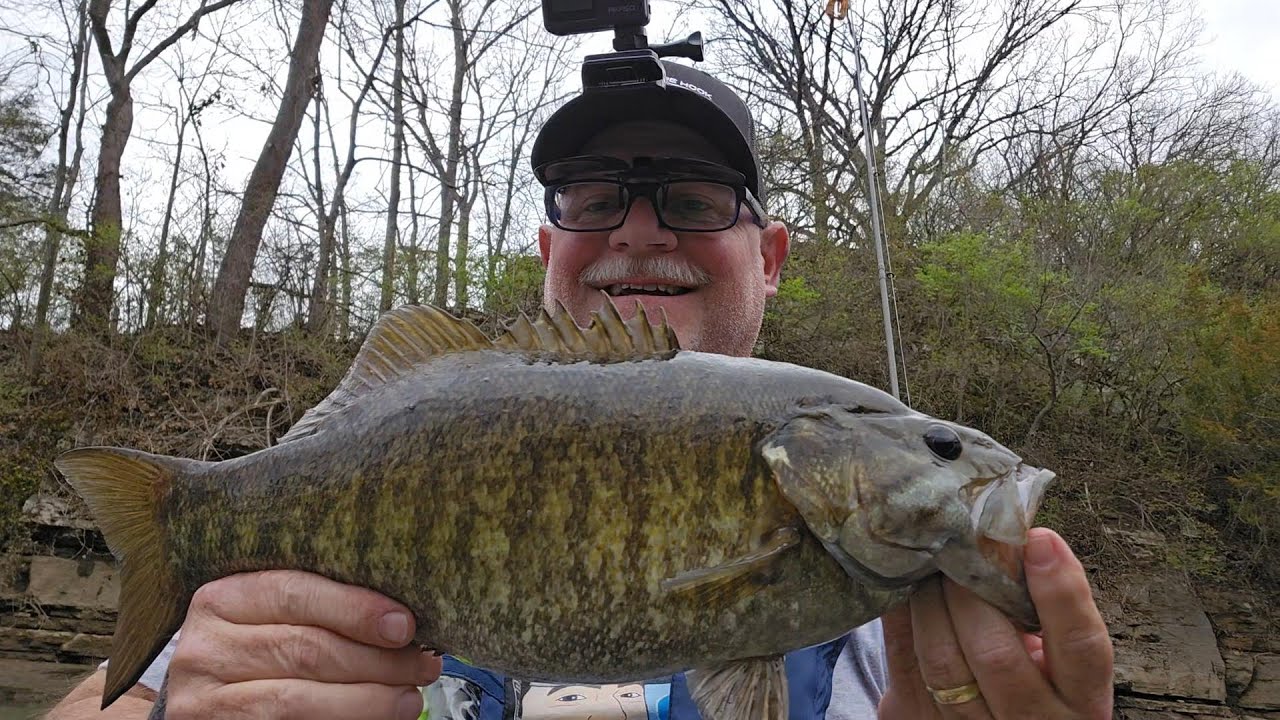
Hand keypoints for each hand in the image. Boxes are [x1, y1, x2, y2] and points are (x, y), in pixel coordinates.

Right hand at [160, 570, 441, 719]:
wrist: (210, 702)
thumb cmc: (257, 649)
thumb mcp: (272, 618)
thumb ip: (320, 608)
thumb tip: (400, 620)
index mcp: (221, 599)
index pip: (295, 593)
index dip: (355, 609)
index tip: (405, 625)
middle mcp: (204, 648)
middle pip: (304, 649)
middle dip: (375, 659)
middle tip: (422, 665)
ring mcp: (205, 699)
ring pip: (297, 699)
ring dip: (367, 700)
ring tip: (409, 698)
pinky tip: (376, 716)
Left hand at [878, 528, 1112, 718]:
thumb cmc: (1024, 672)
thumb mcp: (1049, 652)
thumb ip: (1038, 609)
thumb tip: (1009, 534)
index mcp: (1079, 699)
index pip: (1082, 647)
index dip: (1061, 592)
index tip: (1038, 538)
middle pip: (996, 653)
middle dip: (971, 589)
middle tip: (960, 546)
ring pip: (943, 660)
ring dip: (930, 600)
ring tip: (930, 563)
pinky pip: (903, 661)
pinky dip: (901, 615)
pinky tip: (902, 585)